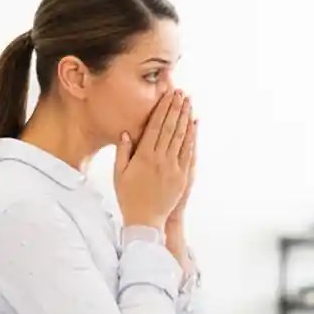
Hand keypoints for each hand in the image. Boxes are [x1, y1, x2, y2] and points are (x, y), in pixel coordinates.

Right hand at [114, 90, 194, 229]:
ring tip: (188, 103)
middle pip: (170, 128)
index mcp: (143, 157)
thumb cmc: (129, 196)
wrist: (146, 220)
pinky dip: (192, 137)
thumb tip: (126, 132)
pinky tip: (194, 125)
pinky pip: (189, 152)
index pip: (155, 126)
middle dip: (176, 108)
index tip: (167, 95)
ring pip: (182, 137)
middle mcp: (161, 159)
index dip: (162, 109)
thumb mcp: (119, 173)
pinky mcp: (183, 176)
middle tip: (181, 93)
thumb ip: (123, 152)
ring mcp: (174, 168)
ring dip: (185, 118)